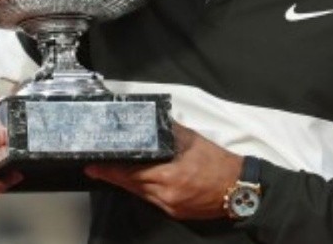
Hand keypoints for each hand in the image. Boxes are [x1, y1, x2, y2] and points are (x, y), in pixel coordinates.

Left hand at [85, 123, 241, 219]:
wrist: (239, 188)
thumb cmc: (218, 162)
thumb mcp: (192, 140)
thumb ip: (169, 132)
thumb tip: (150, 121)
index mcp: (170, 175)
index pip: (131, 174)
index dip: (110, 171)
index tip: (93, 167)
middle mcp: (167, 195)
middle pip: (131, 186)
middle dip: (113, 176)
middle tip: (96, 167)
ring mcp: (171, 206)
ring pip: (140, 194)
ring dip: (127, 183)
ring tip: (112, 172)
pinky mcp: (175, 213)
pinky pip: (152, 201)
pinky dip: (143, 190)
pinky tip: (137, 182)